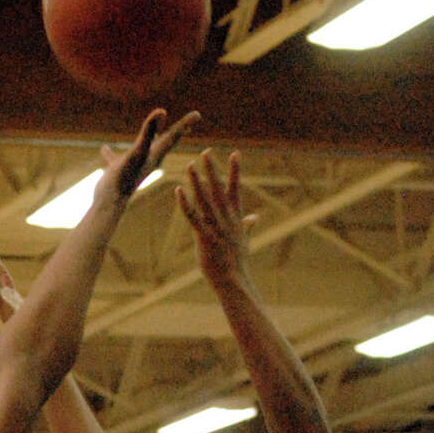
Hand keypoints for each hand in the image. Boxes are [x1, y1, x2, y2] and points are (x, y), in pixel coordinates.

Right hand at [96, 106, 200, 207]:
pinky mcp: (119, 171)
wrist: (108, 205)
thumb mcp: (137, 152)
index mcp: (155, 155)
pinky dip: (112, 153)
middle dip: (177, 131)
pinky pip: (117, 158)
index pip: (173, 135)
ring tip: (157, 130)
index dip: (185, 123)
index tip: (197, 115)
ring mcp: (134, 166)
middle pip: (165, 141)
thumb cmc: (123, 180)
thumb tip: (162, 111)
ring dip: (151, 137)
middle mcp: (148, 160)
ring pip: (144, 149)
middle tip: (190, 122)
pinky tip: (104, 148)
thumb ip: (148, 132)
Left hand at [177, 148, 255, 287]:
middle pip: (218, 189)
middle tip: (205, 152)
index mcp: (235, 217)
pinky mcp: (204, 237)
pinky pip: (193, 217)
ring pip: (204, 199)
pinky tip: (178, 191)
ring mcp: (215, 227)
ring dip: (196, 182)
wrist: (234, 280)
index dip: (235, 171)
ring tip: (190, 165)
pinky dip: (185, 204)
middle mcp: (226, 219)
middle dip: (211, 170)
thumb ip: (247, 225)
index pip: (235, 189)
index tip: (235, 153)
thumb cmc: (238, 263)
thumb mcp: (244, 240)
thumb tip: (255, 218)